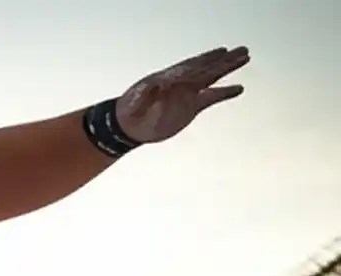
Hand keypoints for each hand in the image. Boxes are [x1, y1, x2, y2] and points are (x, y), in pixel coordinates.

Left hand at [116, 46, 249, 143]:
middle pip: (205, 68)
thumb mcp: (135, 103)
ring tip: (244, 57)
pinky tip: (239, 88)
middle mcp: (180, 83)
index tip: (222, 52)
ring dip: (227, 68)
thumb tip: (157, 85)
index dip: (205, 60)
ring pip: (211, 78)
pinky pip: (211, 97)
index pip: (189, 67)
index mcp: (168, 79)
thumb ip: (146, 94)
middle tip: (242, 49)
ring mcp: (187, 94)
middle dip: (223, 59)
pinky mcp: (191, 106)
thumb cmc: (130, 113)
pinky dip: (224, 93)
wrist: (129, 127)